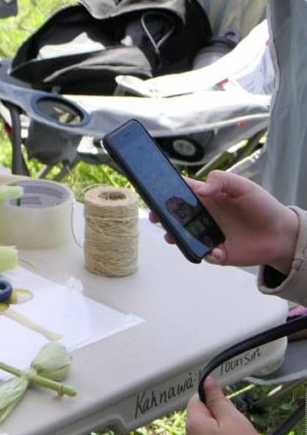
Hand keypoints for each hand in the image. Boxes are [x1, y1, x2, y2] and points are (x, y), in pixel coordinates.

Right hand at [159, 171, 299, 269]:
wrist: (281, 234)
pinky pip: (202, 254)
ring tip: (172, 237)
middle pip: (174, 215)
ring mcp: (206, 234)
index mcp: (206, 197)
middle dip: (161, 216)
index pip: (180, 191)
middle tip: (156, 217)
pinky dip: (205, 254)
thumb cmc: (262, 206)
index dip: (164, 191)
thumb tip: (200, 189)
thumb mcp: (244, 186)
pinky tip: (217, 251)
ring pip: (181, 236)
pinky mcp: (215, 252)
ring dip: (173, 236)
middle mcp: (202, 215)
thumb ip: (221, 181)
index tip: (153, 192)